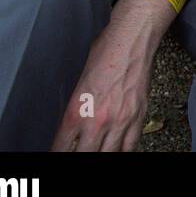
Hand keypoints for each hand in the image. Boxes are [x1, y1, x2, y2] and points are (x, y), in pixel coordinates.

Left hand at [50, 0, 170, 150]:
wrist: (132, 40)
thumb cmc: (105, 52)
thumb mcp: (78, 82)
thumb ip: (75, 108)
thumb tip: (71, 127)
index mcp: (77, 111)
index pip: (61, 147)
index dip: (57, 154)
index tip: (58, 154)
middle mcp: (98, 121)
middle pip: (85, 155)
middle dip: (80, 156)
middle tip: (79, 152)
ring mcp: (120, 120)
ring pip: (109, 154)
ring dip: (101, 153)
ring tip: (97, 150)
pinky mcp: (138, 116)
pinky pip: (130, 146)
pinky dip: (122, 150)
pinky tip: (116, 148)